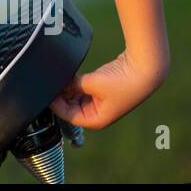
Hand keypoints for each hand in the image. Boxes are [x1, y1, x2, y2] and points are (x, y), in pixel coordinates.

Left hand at [49, 50, 166, 129]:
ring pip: (74, 97)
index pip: (67, 116)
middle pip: (69, 107)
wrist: (143, 69)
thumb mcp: (91, 83)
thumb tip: (56, 82)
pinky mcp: (100, 90)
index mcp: (96, 120)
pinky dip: (75, 83)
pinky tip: (69, 75)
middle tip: (51, 82)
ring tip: (61, 77)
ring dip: (67, 88)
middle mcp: (96, 114)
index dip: (55, 104)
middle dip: (60, 95)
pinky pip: (81, 89)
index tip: (46, 91)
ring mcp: (98, 102)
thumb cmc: (122, 81)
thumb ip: (71, 85)